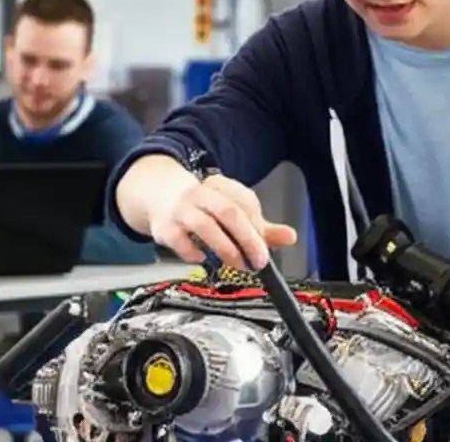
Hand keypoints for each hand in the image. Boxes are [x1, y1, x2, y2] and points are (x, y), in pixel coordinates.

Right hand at [148, 175, 296, 269]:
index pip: (245, 202)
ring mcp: (180, 210)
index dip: (257, 226)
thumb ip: (260, 226)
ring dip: (226, 248)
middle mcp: (200, 194)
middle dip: (248, 238)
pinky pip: (182, 243)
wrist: (158, 194)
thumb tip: (290, 237)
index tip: (264, 246)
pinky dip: (195, 254)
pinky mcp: (166, 228)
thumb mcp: (231, 210)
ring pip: (205, 226)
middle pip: (228, 212)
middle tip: (259, 261)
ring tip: (238, 264)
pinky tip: (203, 258)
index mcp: (220, 186)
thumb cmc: (201, 206)